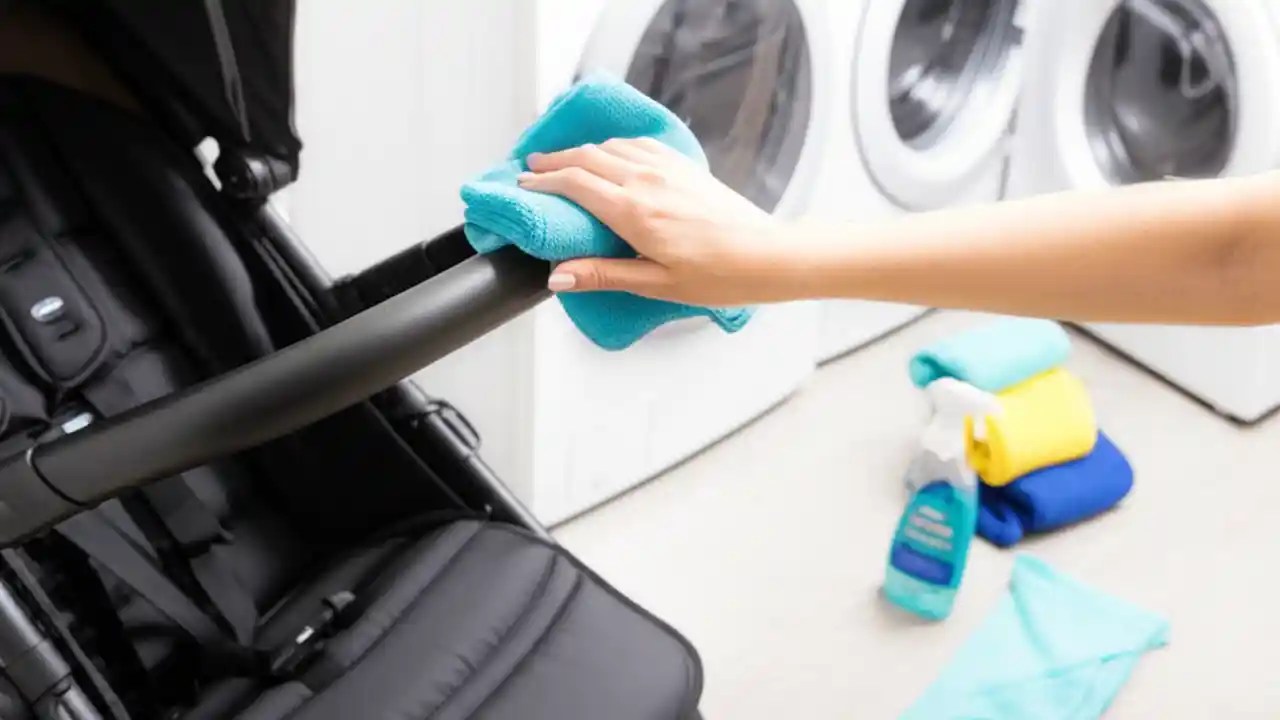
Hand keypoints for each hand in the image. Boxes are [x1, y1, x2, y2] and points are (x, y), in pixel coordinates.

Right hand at [517, 137, 789, 304]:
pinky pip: (639, 145)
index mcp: (635, 212)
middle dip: (555, 161)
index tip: (524, 184)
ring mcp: (668, 169)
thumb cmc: (718, 275)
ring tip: (564, 160)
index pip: (575, 185)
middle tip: (532, 168)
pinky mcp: (685, 166)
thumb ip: (603, 275)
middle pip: (587, 158)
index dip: (544, 182)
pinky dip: (614, 146)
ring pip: (612, 147)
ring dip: (582, 151)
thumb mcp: (655, 285)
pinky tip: (611, 153)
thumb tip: (557, 275)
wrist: (767, 254)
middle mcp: (647, 181)